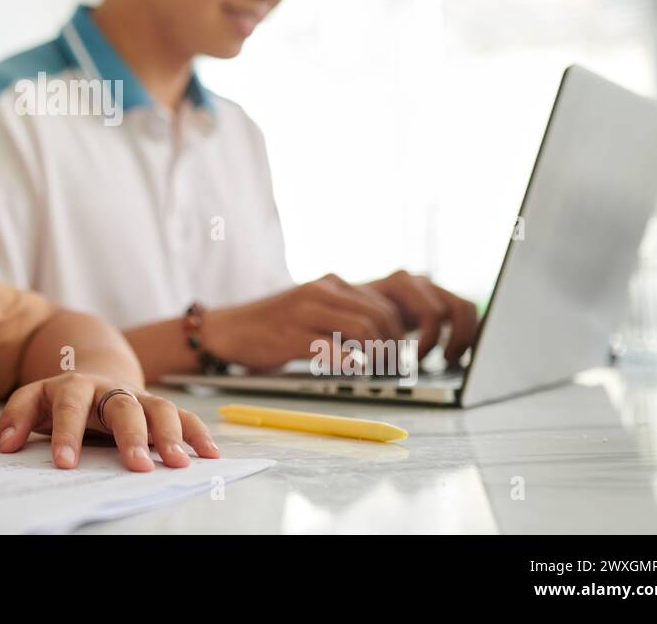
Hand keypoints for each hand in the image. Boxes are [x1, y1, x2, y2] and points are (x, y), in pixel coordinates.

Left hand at [0, 372, 219, 471]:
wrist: (93, 376)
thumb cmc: (60, 398)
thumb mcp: (34, 400)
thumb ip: (16, 416)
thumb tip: (7, 444)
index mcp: (74, 386)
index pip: (70, 406)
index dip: (67, 433)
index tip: (64, 464)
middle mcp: (109, 389)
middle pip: (123, 406)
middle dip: (130, 436)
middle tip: (136, 466)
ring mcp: (138, 397)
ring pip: (159, 408)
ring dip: (171, 435)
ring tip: (177, 463)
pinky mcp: (158, 408)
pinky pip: (183, 416)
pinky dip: (198, 434)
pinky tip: (210, 455)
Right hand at [205, 271, 477, 370]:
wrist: (228, 330)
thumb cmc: (277, 328)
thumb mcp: (319, 313)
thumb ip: (354, 315)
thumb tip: (403, 334)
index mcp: (338, 284)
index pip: (403, 290)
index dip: (425, 320)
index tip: (427, 348)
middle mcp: (327, 288)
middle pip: (388, 312)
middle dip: (401, 345)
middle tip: (397, 367)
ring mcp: (309, 307)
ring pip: (369, 327)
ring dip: (380, 356)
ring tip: (375, 372)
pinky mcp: (293, 331)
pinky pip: (337, 348)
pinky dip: (351, 364)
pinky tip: (347, 371)